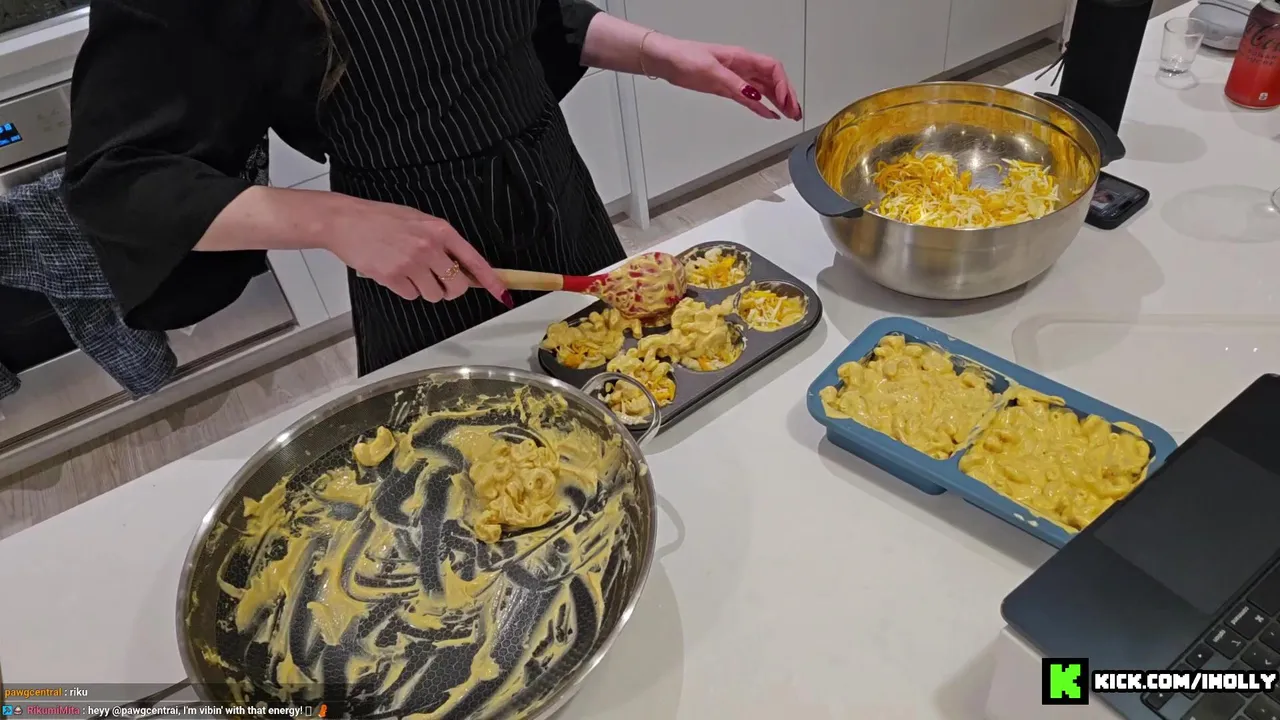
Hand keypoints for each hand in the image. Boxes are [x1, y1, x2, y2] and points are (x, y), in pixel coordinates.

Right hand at [317, 194, 510, 305]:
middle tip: (438, 283)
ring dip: (425, 289)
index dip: (490, 280)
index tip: (502, 293)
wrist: (346, 220)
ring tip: (408, 271)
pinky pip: (411, 295)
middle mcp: (429, 246)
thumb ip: (441, 241)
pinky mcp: (392, 276)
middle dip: (450, 290)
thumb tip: (462, 266)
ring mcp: (410, 262)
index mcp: (439, 230)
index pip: (473, 260)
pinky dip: (404, 289)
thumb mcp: (418, 221)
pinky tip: (393, 272)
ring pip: (434, 295)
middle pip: (457, 286)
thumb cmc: (381, 219)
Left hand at [643, 34, 801, 120]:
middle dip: (787, 96)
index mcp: (742, 58)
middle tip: (795, 113)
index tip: (787, 102)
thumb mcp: (711, 71)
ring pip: (764, 89)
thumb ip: (734, 85)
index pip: (772, 69)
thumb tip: (756, 96)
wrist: (667, 61)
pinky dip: (761, 106)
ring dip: (778, 102)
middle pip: (773, 80)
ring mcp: (735, 78)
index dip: (783, 86)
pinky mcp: (726, 87)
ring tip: (789, 116)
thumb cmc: (685, 57)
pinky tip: (769, 114)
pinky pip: (749, 97)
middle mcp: (743, 67)